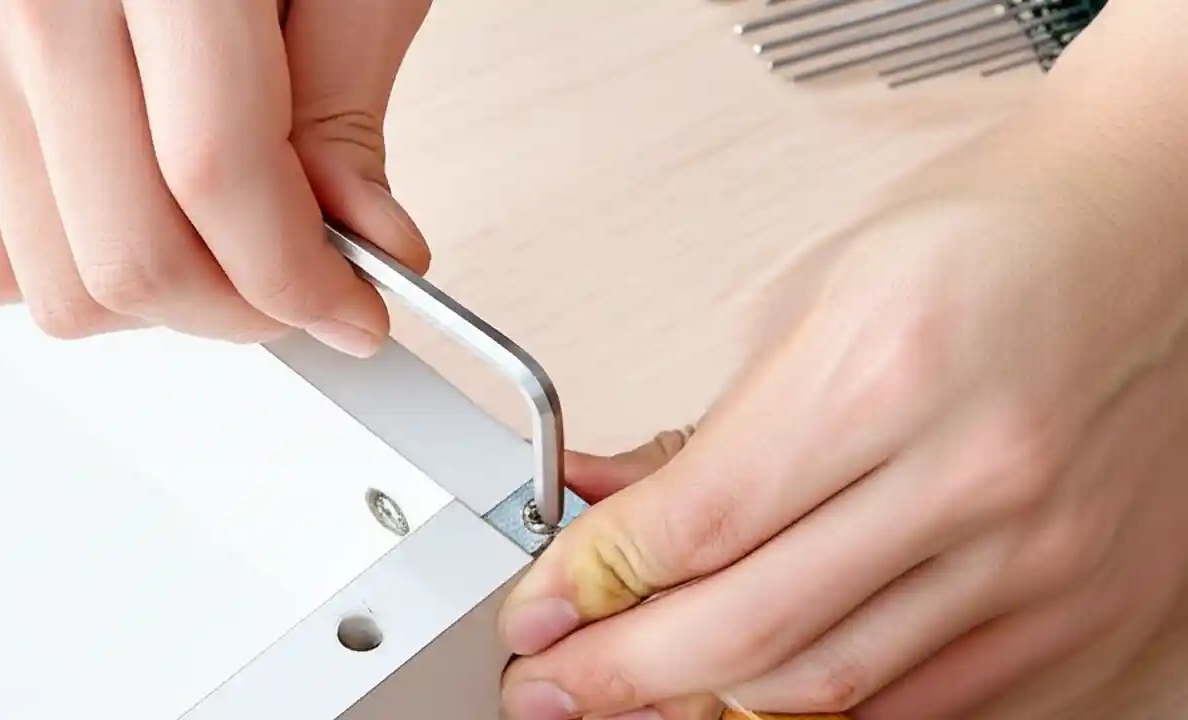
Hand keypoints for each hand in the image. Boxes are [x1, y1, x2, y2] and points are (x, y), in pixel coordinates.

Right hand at [0, 0, 430, 355]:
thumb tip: (368, 250)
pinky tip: (142, 223)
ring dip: (170, 306)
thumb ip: (345, 117)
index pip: (216, 176)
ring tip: (224, 247)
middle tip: (302, 293)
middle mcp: (36, 6)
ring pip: (64, 286)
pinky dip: (79, 280)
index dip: (298, 278)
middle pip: (133, 255)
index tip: (355, 314)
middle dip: (244, 313)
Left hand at [497, 10, 1187, 714]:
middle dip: (623, 672)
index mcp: (889, 369)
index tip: (539, 608)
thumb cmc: (987, 242)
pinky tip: (753, 703)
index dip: (594, 582)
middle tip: (550, 683)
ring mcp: (1039, 559)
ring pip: (835, 692)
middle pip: (754, 628)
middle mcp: (975, 475)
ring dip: (707, 710)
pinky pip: (926, 708)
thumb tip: (601, 498)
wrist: (1144, 236)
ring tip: (630, 704)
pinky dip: (823, 716)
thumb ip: (706, 425)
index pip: (701, 520)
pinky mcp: (1082, 611)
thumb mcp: (818, 299)